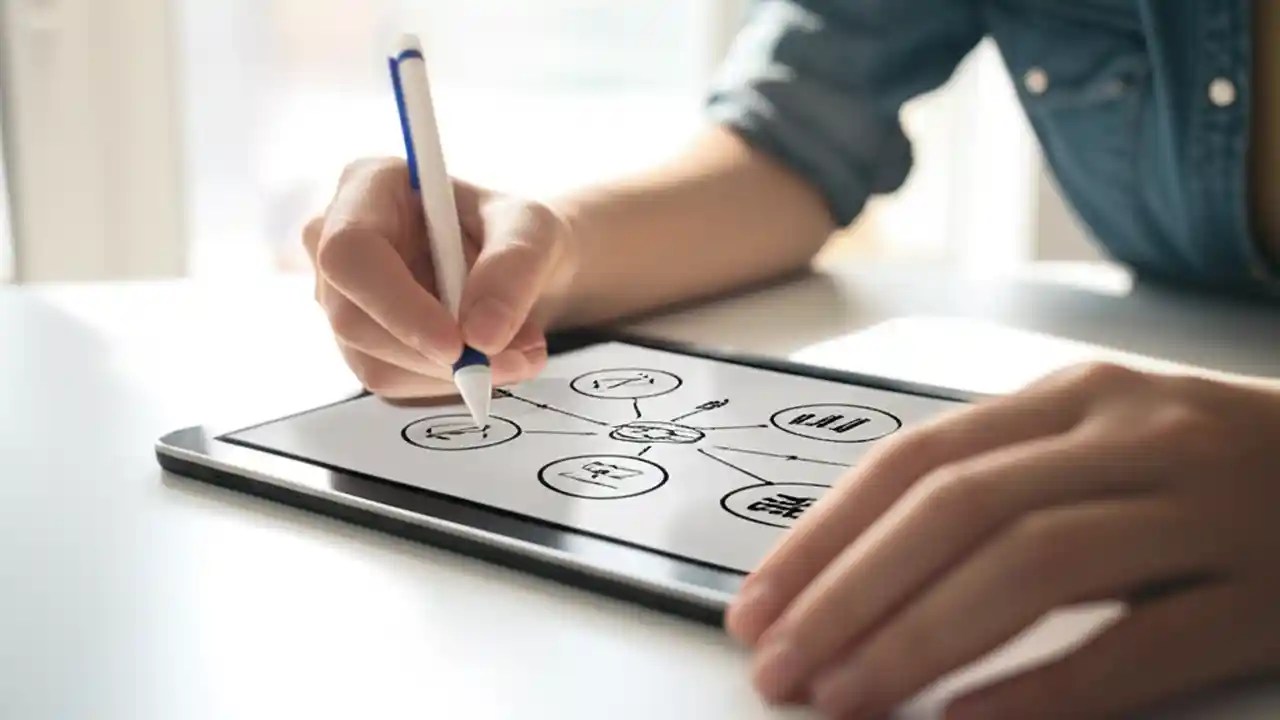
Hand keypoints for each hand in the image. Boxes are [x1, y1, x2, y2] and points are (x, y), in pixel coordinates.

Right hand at [302, 158, 573, 397]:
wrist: (515, 268)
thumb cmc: (513, 232)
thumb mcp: (533, 231)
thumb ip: (513, 269)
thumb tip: (481, 336)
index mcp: (366, 187)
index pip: (350, 254)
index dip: (396, 306)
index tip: (458, 344)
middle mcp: (335, 241)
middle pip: (353, 319)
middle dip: (433, 355)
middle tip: (510, 359)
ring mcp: (342, 296)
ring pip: (374, 361)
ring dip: (452, 374)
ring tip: (520, 353)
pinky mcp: (360, 342)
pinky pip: (393, 381)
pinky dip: (449, 383)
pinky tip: (493, 361)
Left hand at [726, 363, 1279, 718]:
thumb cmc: (1205, 466)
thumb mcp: (1099, 441)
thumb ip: (995, 480)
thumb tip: (851, 562)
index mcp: (1073, 397)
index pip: (915, 461)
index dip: (824, 536)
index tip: (755, 605)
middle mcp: (1132, 437)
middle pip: (959, 511)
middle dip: (850, 593)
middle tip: (778, 666)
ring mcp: (1205, 510)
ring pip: (1035, 566)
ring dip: (920, 638)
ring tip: (841, 699)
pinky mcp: (1266, 595)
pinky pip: (1141, 643)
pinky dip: (1045, 685)